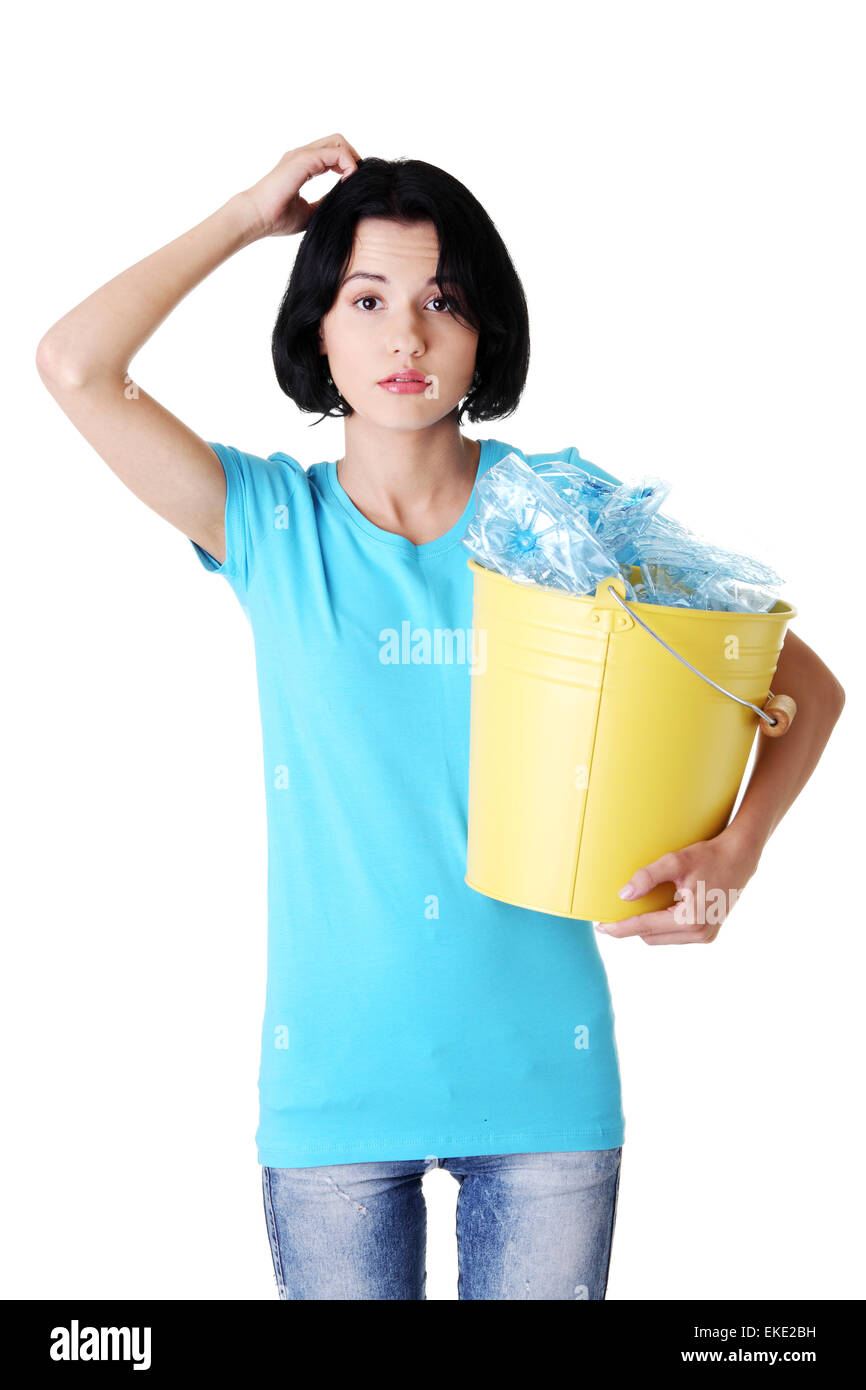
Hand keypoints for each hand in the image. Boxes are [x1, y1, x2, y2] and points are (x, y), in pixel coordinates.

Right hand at [240, 133, 361, 237]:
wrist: (257, 218)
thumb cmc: (277, 218)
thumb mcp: (309, 211)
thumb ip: (323, 202)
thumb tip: (341, 202)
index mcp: (302, 165)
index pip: (331, 153)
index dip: (346, 165)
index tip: (351, 184)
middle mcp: (302, 156)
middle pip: (336, 141)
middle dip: (352, 157)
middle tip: (356, 180)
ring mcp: (302, 155)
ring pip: (337, 142)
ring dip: (352, 159)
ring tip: (354, 180)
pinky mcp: (304, 160)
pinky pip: (336, 152)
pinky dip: (348, 164)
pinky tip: (348, 181)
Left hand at [594, 827, 760, 944]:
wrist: (740, 857)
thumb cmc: (709, 856)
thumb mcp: (676, 861)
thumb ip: (648, 877)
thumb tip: (624, 895)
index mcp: (691, 920)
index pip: (645, 927)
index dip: (620, 927)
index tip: (600, 927)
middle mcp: (700, 933)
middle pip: (651, 937)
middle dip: (632, 927)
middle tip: (613, 915)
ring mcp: (705, 936)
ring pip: (662, 938)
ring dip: (647, 927)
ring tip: (633, 911)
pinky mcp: (708, 933)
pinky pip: (674, 935)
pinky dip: (661, 926)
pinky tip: (654, 911)